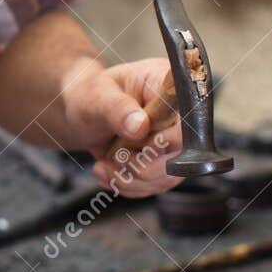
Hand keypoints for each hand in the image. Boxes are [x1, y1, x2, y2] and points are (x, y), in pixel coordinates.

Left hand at [62, 56, 181, 198]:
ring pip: (168, 176)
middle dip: (143, 165)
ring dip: (132, 179)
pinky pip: (155, 185)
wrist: (82, 113)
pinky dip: (129, 185)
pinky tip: (108, 173)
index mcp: (169, 86)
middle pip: (182, 154)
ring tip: (104, 167)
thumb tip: (140, 125)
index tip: (144, 145)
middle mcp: (178, 115)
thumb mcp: (98, 97)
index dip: (170, 139)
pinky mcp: (164, 162)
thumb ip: (118, 109)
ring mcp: (174, 142)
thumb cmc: (92, 96)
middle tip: (116, 158)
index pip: (188, 117)